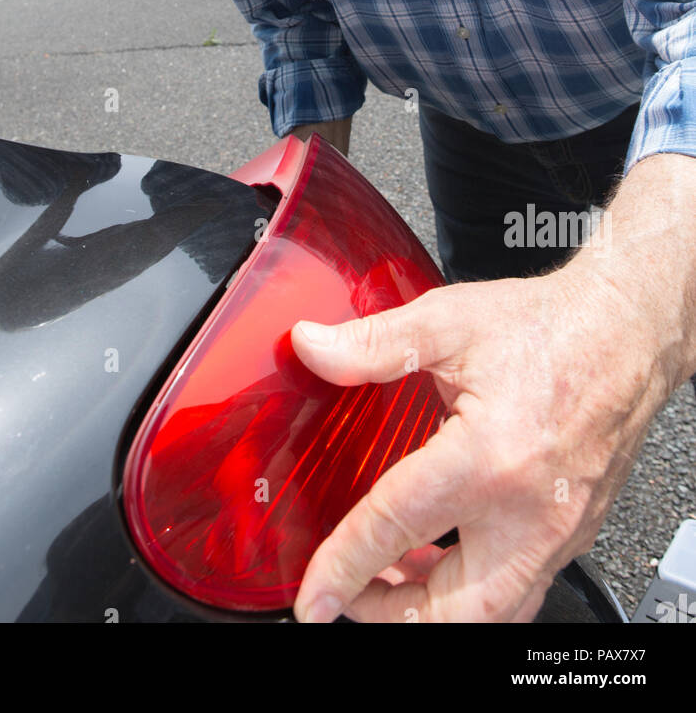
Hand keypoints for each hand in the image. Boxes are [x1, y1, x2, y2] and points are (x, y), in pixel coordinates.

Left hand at [290, 261, 668, 622]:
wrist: (624, 332)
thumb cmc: (548, 328)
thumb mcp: (448, 322)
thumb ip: (373, 343)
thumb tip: (313, 347)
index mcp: (488, 459)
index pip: (397, 529)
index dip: (343, 567)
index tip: (314, 597)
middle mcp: (528, 512)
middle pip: (453, 610)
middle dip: (392, 616)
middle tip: (350, 595)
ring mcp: (558, 531)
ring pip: (493, 612)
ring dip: (435, 608)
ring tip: (390, 578)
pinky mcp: (574, 533)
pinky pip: (521, 586)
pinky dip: (475, 587)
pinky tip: (443, 555)